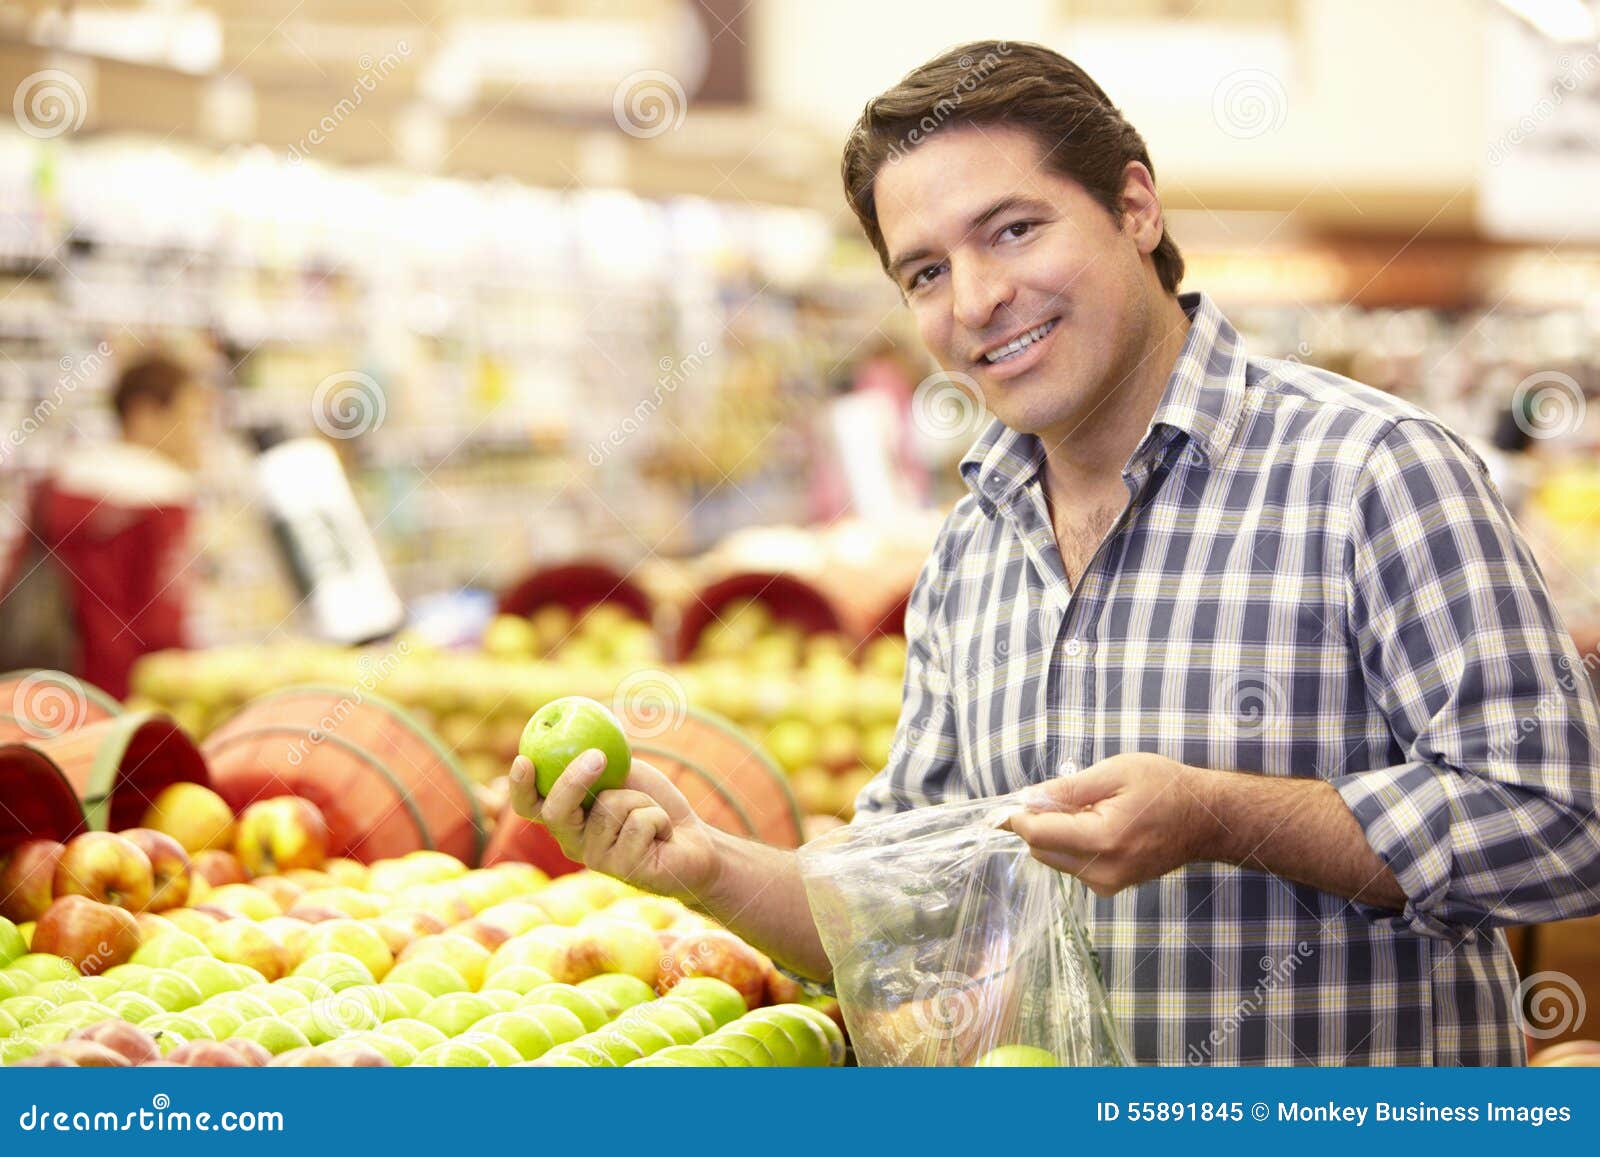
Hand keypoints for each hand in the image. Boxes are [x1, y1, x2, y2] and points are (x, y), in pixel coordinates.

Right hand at [508, 750, 722, 904]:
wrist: (694, 842)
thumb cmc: (655, 804)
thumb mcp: (624, 774)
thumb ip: (597, 759)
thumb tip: (575, 727)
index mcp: (567, 817)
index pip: (529, 805)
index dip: (519, 786)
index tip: (524, 760)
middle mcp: (574, 842)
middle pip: (557, 810)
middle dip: (573, 780)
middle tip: (599, 755)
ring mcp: (597, 859)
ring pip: (610, 808)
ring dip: (640, 799)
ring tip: (651, 813)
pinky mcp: (624, 869)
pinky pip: (639, 823)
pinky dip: (658, 817)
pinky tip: (664, 834)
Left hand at [1001, 753, 1217, 896]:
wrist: (1205, 819)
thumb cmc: (1164, 787)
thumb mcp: (1115, 772)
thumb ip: (1067, 788)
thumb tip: (1026, 798)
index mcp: (1102, 840)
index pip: (1037, 835)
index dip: (1016, 817)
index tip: (1006, 803)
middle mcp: (1102, 871)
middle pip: (1041, 850)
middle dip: (1038, 822)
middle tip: (1060, 795)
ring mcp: (1107, 884)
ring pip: (1054, 859)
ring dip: (1056, 834)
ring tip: (1089, 809)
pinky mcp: (1111, 888)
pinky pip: (1072, 865)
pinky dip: (1071, 844)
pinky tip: (1097, 824)